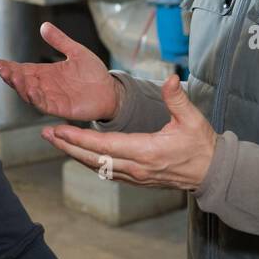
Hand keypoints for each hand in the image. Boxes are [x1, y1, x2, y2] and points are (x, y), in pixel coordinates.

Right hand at [0, 22, 122, 121]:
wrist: (110, 90)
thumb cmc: (93, 73)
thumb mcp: (76, 52)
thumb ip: (60, 41)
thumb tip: (44, 26)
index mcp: (46, 73)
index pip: (23, 70)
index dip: (9, 67)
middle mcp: (45, 86)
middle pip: (22, 82)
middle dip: (11, 76)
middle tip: (2, 69)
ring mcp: (52, 98)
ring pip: (30, 94)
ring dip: (21, 87)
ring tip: (14, 78)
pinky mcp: (61, 108)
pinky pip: (45, 105)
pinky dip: (36, 99)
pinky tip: (31, 91)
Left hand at [42, 74, 215, 190]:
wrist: (212, 173)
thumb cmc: (202, 145)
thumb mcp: (192, 119)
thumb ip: (177, 98)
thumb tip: (172, 78)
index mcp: (146, 151)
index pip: (104, 146)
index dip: (79, 138)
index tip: (59, 129)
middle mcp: (136, 168)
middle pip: (93, 159)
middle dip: (67, 146)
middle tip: (46, 134)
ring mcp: (135, 176)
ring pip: (97, 167)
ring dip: (75, 154)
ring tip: (56, 141)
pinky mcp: (137, 180)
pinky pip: (106, 172)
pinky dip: (89, 162)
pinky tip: (79, 153)